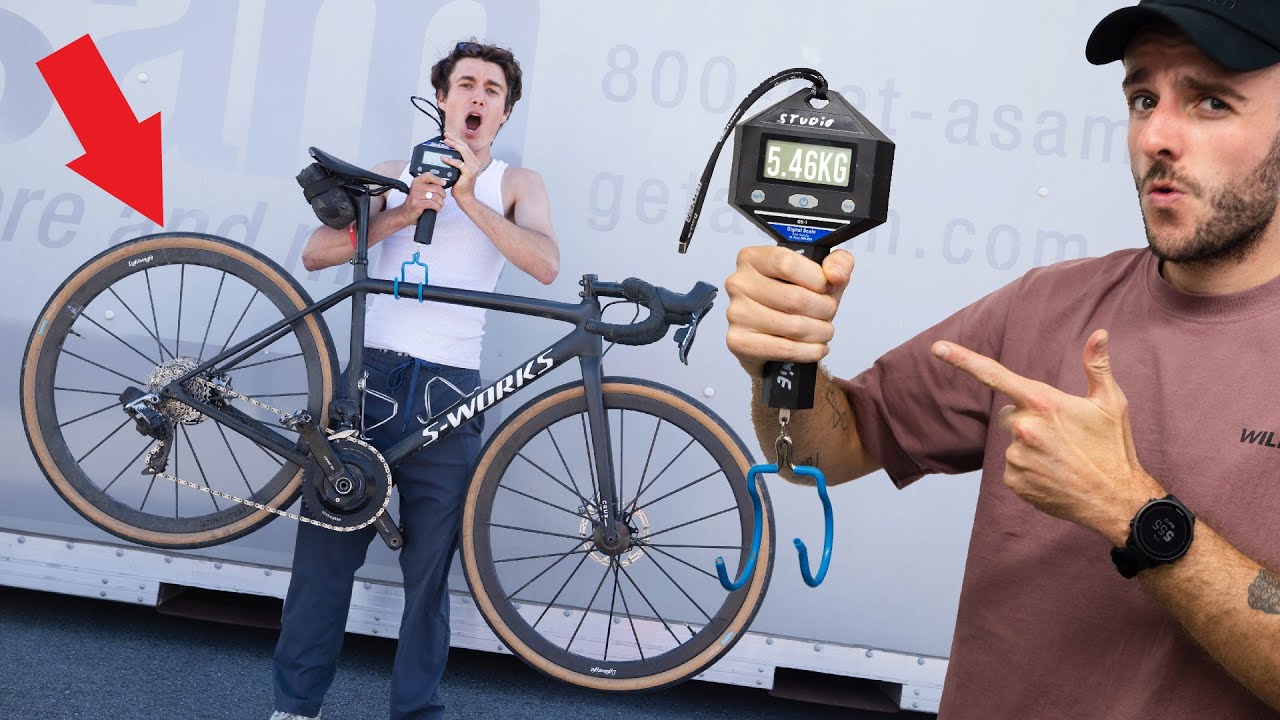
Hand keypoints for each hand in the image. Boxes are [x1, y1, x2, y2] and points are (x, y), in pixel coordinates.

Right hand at [401, 171, 447, 223]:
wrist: (406, 213)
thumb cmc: (416, 201)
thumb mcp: (420, 190)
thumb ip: (430, 185)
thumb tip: (443, 182)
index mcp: (417, 181)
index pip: (429, 176)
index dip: (438, 179)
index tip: (443, 183)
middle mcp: (415, 187)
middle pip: (436, 188)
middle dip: (442, 195)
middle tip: (441, 198)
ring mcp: (416, 196)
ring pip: (436, 197)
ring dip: (440, 203)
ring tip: (438, 205)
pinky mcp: (417, 204)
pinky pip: (433, 204)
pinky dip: (437, 208)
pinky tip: (436, 209)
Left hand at [441, 131, 482, 201]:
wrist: (465, 198)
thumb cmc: (461, 186)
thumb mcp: (458, 172)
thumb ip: (456, 163)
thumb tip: (447, 155)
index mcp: (473, 161)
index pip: (465, 147)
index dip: (457, 140)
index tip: (448, 136)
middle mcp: (475, 163)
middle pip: (464, 147)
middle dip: (454, 139)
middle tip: (445, 135)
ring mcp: (473, 167)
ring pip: (463, 151)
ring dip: (453, 145)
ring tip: (445, 142)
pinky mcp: (469, 173)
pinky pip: (458, 163)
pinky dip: (450, 159)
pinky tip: (443, 157)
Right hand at [724, 246, 852, 375]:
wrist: (774, 338)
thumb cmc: (793, 302)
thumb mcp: (820, 276)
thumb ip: (838, 262)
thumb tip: (836, 274)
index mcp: (752, 258)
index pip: (786, 263)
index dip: (816, 279)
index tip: (825, 287)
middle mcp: (738, 283)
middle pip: (794, 298)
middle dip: (824, 309)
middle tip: (828, 313)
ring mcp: (736, 314)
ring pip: (793, 326)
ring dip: (820, 332)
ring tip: (824, 331)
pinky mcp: (738, 342)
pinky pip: (784, 349)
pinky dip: (809, 351)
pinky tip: (816, 347)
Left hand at [931, 329, 1163, 544]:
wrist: (1115, 500)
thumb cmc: (1113, 448)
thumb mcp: (1111, 403)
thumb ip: (1096, 366)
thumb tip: (1099, 332)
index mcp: (1042, 403)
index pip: (995, 374)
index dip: (962, 359)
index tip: (937, 348)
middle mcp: (1023, 428)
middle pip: (1010, 414)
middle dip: (1029, 419)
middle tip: (1062, 435)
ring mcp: (1016, 457)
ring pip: (1013, 442)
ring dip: (1031, 446)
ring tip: (1062, 458)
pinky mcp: (1013, 481)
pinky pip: (1013, 467)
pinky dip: (1030, 469)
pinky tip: (1054, 474)